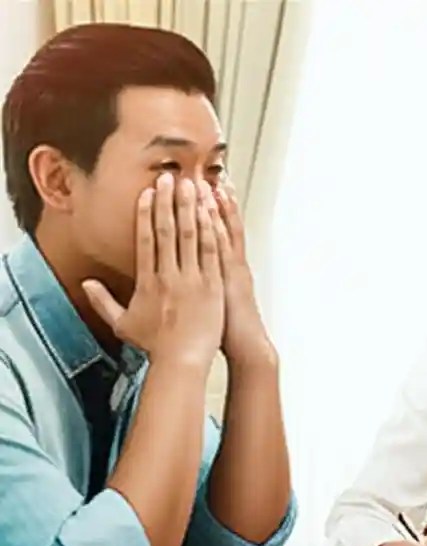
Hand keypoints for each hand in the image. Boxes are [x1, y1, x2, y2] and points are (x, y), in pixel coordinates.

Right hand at [83, 175, 223, 366]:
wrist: (183, 361)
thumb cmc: (155, 345)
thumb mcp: (122, 323)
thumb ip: (103, 300)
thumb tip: (86, 283)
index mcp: (148, 281)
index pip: (146, 240)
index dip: (146, 214)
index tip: (148, 193)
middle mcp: (170, 276)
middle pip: (168, 231)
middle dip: (169, 202)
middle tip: (170, 178)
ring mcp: (193, 280)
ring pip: (193, 237)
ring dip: (192, 209)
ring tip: (194, 185)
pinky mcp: (213, 286)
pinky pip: (213, 252)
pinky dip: (213, 231)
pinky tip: (214, 213)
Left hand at [212, 182, 273, 365]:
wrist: (247, 347)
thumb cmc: (228, 331)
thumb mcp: (214, 305)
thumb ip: (204, 288)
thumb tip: (189, 279)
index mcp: (225, 269)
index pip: (216, 231)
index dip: (209, 208)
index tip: (201, 185)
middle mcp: (230, 263)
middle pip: (220, 224)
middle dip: (211, 198)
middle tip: (203, 171)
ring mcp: (231, 269)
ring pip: (222, 230)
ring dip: (214, 205)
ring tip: (208, 180)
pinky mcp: (230, 277)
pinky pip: (222, 246)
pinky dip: (218, 225)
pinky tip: (212, 209)